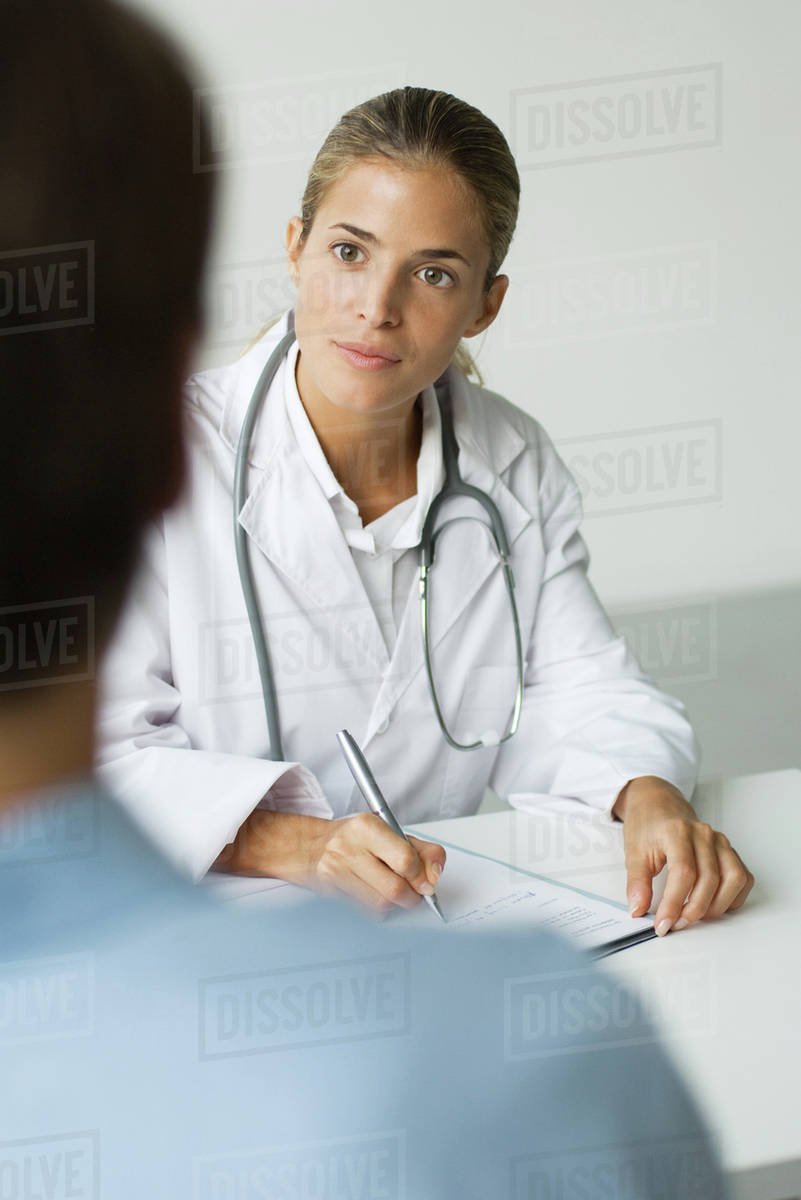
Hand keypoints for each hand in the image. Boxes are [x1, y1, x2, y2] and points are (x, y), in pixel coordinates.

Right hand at [212, 809, 445, 916]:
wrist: (312, 847)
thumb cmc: (357, 840)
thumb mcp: (391, 833)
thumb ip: (422, 851)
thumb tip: (435, 876)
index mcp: (368, 827)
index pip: (406, 860)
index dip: (423, 877)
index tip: (427, 882)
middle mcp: (349, 847)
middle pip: (394, 889)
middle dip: (412, 897)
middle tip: (415, 893)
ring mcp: (336, 871)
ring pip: (381, 905)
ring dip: (395, 905)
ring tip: (393, 891)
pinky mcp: (329, 891)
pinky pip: (366, 912)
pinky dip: (378, 908)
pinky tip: (373, 893)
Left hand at [612, 776, 754, 935]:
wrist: (658, 803)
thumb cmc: (648, 824)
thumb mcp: (634, 851)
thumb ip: (637, 882)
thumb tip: (639, 910)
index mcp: (678, 832)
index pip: (683, 873)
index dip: (674, 904)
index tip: (663, 924)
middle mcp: (704, 835)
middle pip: (709, 880)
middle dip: (693, 910)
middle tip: (676, 924)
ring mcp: (720, 842)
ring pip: (732, 879)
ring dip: (716, 906)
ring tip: (693, 916)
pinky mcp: (729, 850)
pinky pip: (743, 878)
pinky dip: (732, 897)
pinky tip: (714, 904)